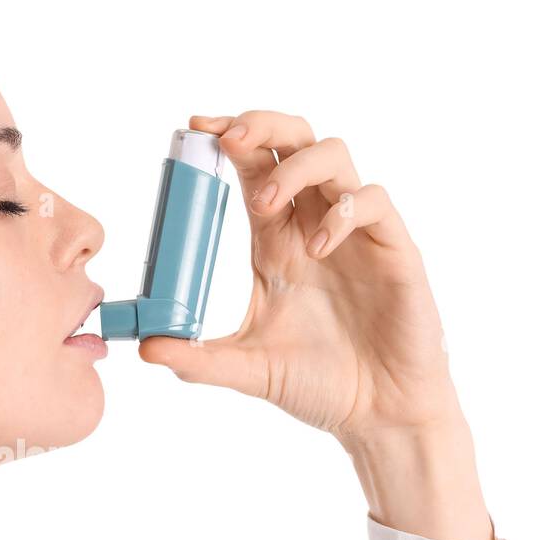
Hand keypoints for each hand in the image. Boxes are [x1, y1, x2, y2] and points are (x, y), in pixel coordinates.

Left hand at [138, 110, 463, 448]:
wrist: (378, 414)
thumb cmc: (320, 385)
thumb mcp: (248, 370)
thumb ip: (198, 359)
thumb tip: (144, 349)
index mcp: (277, 241)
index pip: (254, 167)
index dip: (228, 139)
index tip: (194, 129)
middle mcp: (314, 225)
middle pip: (294, 140)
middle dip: (260, 125)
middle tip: (227, 140)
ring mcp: (355, 234)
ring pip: (334, 156)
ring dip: (294, 167)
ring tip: (264, 206)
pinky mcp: (394, 250)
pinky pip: (372, 201)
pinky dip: (340, 213)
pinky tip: (316, 249)